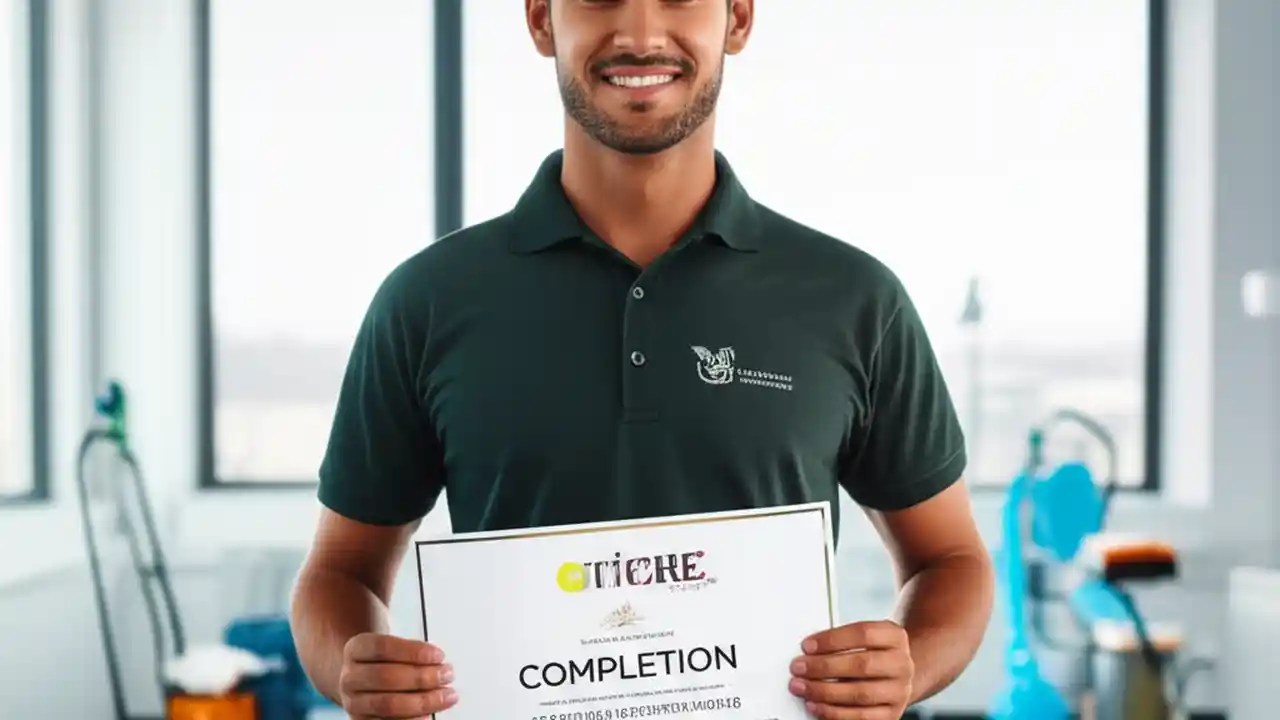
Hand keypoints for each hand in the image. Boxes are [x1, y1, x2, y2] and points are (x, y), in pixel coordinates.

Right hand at [339, 632, 457, 718]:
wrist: (362, 680)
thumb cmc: (385, 661)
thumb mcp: (393, 647)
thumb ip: (412, 651)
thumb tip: (439, 662)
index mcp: (356, 649)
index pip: (382, 647)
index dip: (413, 651)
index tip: (439, 655)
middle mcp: (349, 676)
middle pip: (386, 677)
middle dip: (422, 677)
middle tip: (447, 675)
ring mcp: (352, 702)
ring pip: (387, 704)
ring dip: (422, 701)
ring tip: (446, 695)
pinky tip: (427, 715)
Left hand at [788, 620, 913, 718]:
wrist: (898, 676)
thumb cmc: (875, 653)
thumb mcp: (866, 638)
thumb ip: (843, 641)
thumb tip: (810, 651)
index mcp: (895, 637)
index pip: (864, 634)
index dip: (833, 639)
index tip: (807, 645)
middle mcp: (901, 664)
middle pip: (862, 665)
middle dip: (824, 667)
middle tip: (798, 668)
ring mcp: (899, 691)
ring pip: (861, 694)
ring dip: (825, 692)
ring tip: (802, 687)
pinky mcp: (892, 714)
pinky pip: (861, 718)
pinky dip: (834, 713)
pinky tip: (817, 706)